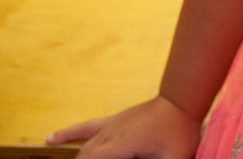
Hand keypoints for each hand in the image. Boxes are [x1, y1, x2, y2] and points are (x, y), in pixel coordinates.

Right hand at [46, 95, 200, 158]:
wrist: (182, 99)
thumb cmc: (181, 129)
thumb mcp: (175, 157)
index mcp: (121, 146)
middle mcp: (110, 134)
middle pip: (85, 157)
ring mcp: (110, 125)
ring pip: (85, 148)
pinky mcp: (113, 120)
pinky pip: (85, 127)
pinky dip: (67, 133)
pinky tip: (50, 137)